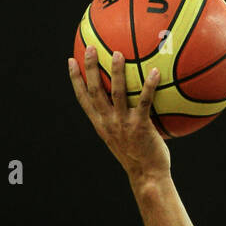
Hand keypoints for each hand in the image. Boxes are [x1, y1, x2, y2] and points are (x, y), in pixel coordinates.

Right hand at [68, 47, 170, 183]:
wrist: (148, 177)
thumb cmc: (139, 158)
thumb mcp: (123, 139)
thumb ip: (120, 121)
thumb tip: (128, 104)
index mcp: (101, 125)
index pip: (83, 99)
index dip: (75, 79)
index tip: (71, 61)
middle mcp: (108, 123)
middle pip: (95, 91)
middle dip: (91, 68)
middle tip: (90, 48)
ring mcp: (123, 125)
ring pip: (116, 93)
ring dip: (116, 72)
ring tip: (117, 54)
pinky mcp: (140, 127)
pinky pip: (144, 102)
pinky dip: (148, 86)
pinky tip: (154, 72)